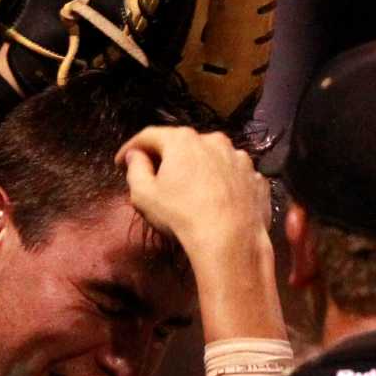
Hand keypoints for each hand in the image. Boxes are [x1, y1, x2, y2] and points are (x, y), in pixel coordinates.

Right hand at [118, 126, 283, 342]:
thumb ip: (135, 169)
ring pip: (212, 159)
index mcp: (183, 140)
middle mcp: (214, 140)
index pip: (149, 136)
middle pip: (183, 145)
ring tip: (190, 190)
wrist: (231, 240)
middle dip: (166, 158)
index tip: (119, 162)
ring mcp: (240, 158)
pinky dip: (223, 184)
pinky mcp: (256, 178)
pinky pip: (233, 176)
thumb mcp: (143, 195)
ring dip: (198, 169)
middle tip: (154, 176)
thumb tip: (136, 156)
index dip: (131, 148)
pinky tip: (217, 201)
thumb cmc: (181, 215)